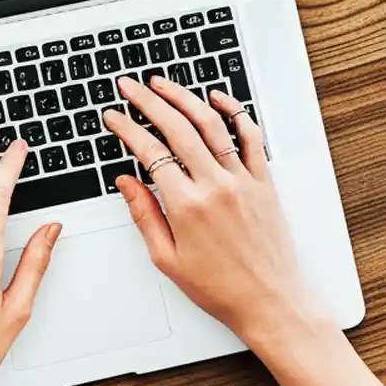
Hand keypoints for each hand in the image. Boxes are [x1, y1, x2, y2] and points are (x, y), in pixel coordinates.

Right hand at [103, 76, 327, 340]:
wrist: (271, 301)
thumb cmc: (221, 288)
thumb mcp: (167, 259)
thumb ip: (144, 215)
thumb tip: (126, 182)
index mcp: (187, 206)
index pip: (149, 152)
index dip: (126, 127)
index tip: (113, 116)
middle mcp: (216, 185)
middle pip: (177, 127)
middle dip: (148, 100)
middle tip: (130, 87)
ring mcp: (243, 179)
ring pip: (211, 123)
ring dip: (184, 97)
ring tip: (163, 84)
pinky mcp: (263, 181)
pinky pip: (249, 135)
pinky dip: (234, 111)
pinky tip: (217, 98)